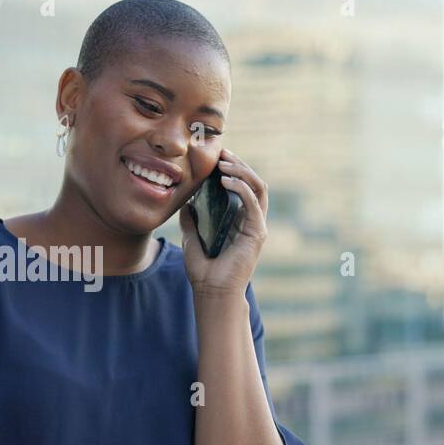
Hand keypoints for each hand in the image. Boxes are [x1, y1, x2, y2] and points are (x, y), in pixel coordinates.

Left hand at [178, 148, 269, 299]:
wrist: (211, 292)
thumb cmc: (203, 270)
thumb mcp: (191, 239)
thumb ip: (191, 221)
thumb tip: (185, 203)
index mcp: (239, 220)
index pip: (242, 186)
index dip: (232, 168)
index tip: (216, 156)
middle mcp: (251, 220)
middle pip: (252, 182)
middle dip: (238, 163)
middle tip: (221, 152)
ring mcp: (256, 225)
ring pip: (258, 187)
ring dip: (242, 171)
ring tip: (223, 163)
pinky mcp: (257, 232)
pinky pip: (253, 202)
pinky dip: (241, 187)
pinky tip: (225, 180)